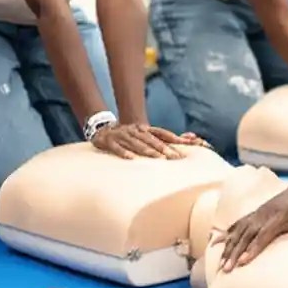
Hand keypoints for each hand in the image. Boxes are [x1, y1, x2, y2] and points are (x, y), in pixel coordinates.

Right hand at [91, 122, 206, 159]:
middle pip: (152, 140)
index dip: (174, 139)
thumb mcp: (143, 135)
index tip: (186, 147)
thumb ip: (158, 140)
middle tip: (175, 157)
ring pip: (137, 144)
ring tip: (159, 159)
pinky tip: (131, 159)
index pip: (162, 134)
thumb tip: (181, 145)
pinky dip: (124, 153)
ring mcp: (123, 135)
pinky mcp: (110, 141)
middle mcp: (136, 130)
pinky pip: (118, 148)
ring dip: (148, 151)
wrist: (102, 128)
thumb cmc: (128, 135)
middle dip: (164, 148)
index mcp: (145, 129)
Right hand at [214, 178, 287, 271]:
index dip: (253, 248)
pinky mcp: (259, 212)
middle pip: (246, 233)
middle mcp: (266, 212)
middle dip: (235, 251)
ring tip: (220, 264)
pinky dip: (229, 234)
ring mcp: (260, 211)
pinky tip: (219, 243)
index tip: (242, 262)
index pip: (264, 233)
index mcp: (281, 213)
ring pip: (239, 229)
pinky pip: (240, 223)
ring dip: (229, 246)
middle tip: (225, 269)